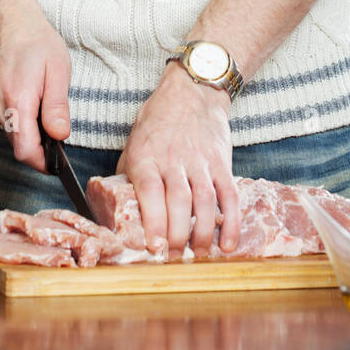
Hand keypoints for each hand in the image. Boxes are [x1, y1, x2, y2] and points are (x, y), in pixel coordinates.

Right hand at [0, 0, 70, 172]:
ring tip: (47, 109)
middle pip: (19, 145)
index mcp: (17, 102)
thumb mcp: (57, 71)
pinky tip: (35, 101)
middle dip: (40, 147)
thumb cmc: (33, 39)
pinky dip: (22, 120)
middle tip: (60, 134)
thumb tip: (60, 135)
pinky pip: (8, 121)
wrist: (7, 19)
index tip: (57, 165)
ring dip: (31, 132)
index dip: (42, 163)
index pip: (25, 151)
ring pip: (14, 133)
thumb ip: (57, 107)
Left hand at [117, 62, 239, 257]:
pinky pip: (229, 195)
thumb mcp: (133, 143)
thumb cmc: (158, 121)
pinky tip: (227, 244)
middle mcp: (174, 159)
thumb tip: (118, 211)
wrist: (193, 92)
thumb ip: (128, 176)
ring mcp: (201, 161)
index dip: (153, 222)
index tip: (153, 247)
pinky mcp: (222, 163)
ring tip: (198, 254)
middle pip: (179, 201)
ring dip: (203, 233)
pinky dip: (231, 222)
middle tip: (174, 258)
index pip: (150, 192)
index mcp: (147, 156)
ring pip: (205, 201)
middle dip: (177, 235)